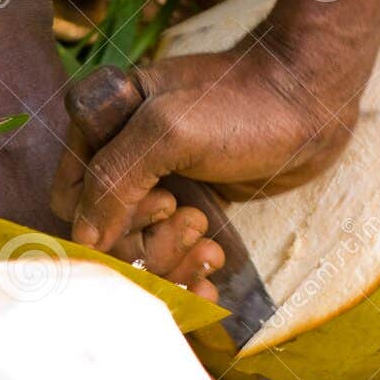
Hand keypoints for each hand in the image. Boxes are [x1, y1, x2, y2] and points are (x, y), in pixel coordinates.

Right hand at [51, 39, 358, 254]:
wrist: (308, 99)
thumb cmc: (239, 102)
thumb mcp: (166, 131)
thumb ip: (114, 180)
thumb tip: (82, 238)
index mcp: (102, 125)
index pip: (71, 197)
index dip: (106, 217)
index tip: (163, 202)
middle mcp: (123, 155)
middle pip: (107, 232)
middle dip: (148, 241)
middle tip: (193, 219)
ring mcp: (158, 181)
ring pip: (141, 249)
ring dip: (172, 259)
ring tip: (210, 248)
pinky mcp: (192, 203)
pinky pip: (171, 254)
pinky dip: (187, 273)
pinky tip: (211, 280)